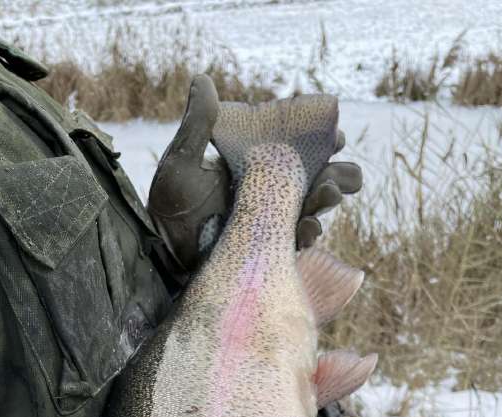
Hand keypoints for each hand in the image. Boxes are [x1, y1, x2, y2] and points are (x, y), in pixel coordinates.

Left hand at [148, 74, 362, 274]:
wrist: (164, 251)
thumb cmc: (171, 206)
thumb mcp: (182, 162)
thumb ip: (199, 124)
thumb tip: (202, 79)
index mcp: (257, 163)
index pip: (298, 147)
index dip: (321, 139)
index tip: (334, 134)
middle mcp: (272, 191)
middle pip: (318, 177)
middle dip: (337, 173)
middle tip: (338, 171)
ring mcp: (274, 220)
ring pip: (315, 207)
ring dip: (327, 199)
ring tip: (329, 194)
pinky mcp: (271, 248)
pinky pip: (299, 240)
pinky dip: (309, 232)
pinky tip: (310, 227)